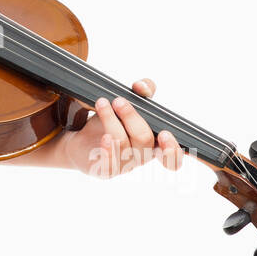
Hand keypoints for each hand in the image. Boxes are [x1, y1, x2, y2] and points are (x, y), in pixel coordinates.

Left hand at [60, 78, 184, 177]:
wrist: (83, 138)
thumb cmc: (114, 122)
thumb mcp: (131, 103)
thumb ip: (144, 91)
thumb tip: (142, 86)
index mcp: (155, 142)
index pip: (172, 155)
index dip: (172, 149)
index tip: (165, 134)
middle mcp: (142, 156)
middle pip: (144, 139)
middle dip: (131, 117)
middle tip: (119, 101)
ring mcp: (124, 165)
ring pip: (123, 144)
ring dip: (111, 120)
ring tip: (101, 103)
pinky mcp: (106, 169)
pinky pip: (109, 164)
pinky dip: (108, 150)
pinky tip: (104, 137)